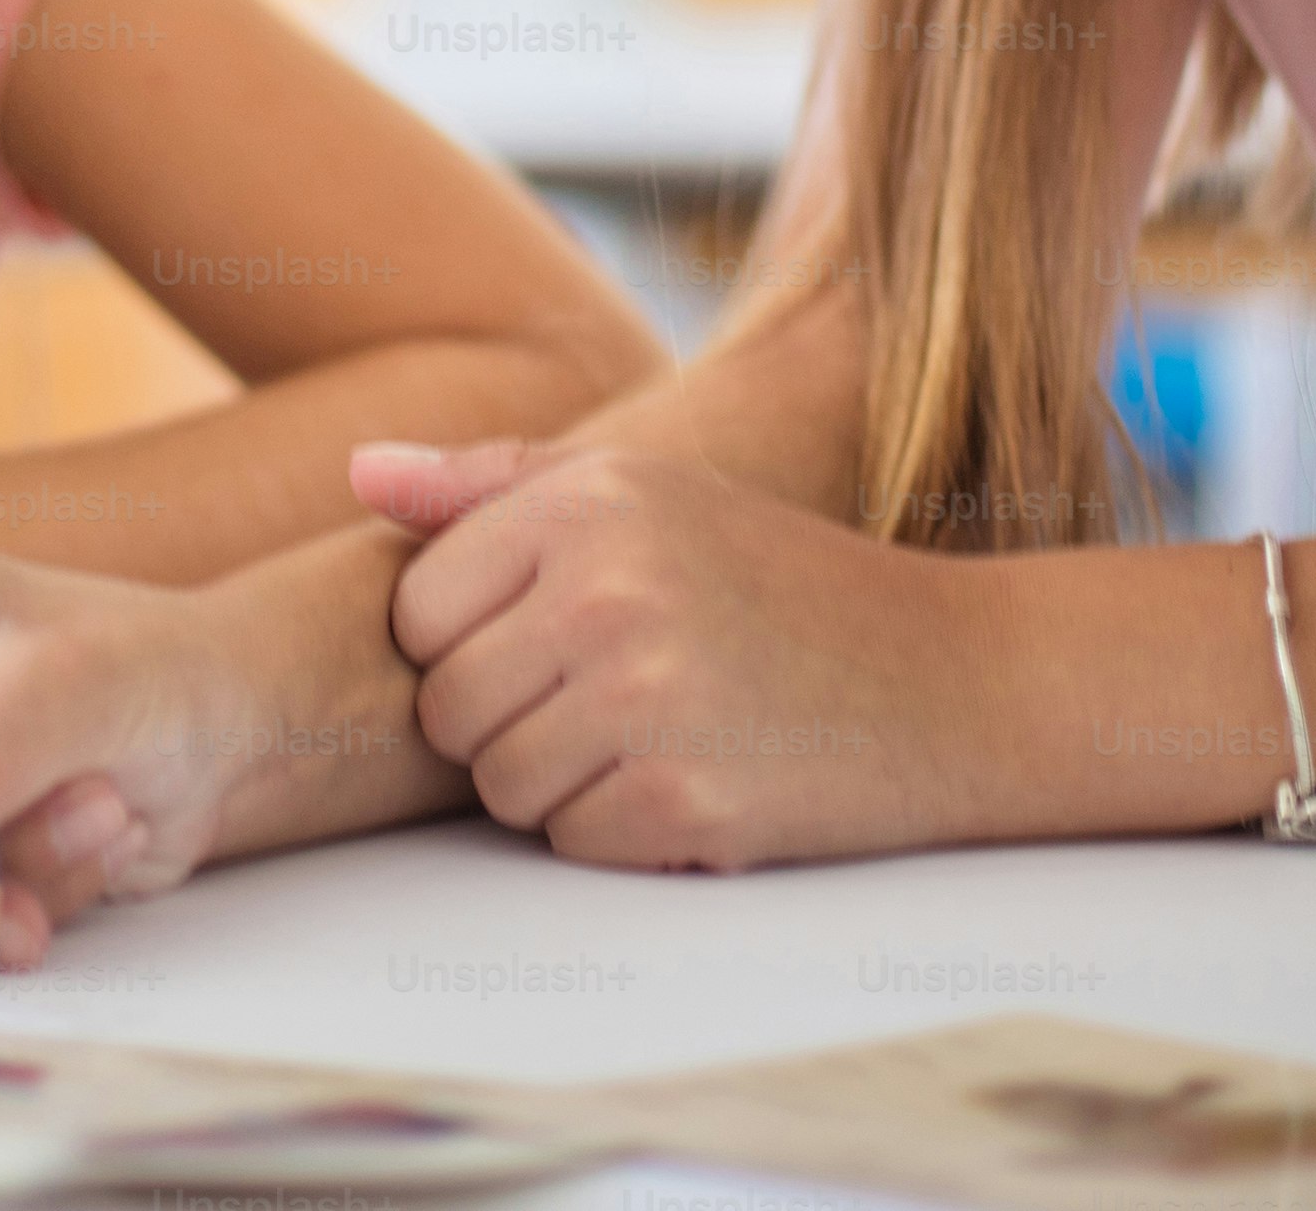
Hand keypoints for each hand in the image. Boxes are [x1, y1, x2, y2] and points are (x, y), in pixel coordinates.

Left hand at [365, 436, 999, 871]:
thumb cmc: (784, 579)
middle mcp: (606, 590)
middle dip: (512, 722)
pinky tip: (701, 778)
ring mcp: (646, 701)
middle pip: (448, 711)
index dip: (474, 640)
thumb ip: (494, 484)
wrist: (957, 677)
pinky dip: (625, 831)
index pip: (417, 611)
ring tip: (663, 730)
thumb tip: (359, 472)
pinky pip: (573, 843)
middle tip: (619, 694)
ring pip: (500, 787)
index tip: (559, 636)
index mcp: (587, 501)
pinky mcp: (685, 804)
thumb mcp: (650, 490)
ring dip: (565, 783)